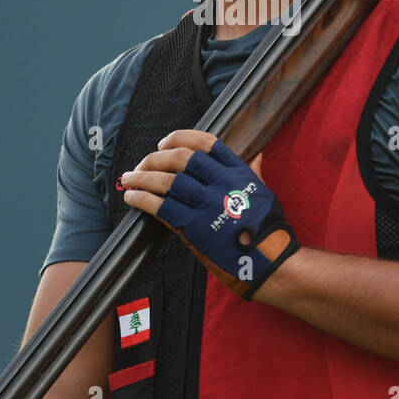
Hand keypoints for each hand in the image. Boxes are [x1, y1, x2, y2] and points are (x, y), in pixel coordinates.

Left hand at [118, 129, 299, 297]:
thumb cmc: (268, 228)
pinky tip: (131, 196)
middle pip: (180, 158)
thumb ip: (253, 172)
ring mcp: (206, 203)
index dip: (179, 138)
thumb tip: (256, 154)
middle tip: (142, 163)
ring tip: (128, 177)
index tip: (164, 143)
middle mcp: (221, 182)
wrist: (270, 259)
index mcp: (237, 171)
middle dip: (155, 157)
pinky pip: (160, 206)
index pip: (205, 142)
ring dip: (141, 176)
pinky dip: (142, 199)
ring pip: (166, 180)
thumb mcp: (264, 192)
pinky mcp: (194, 226)